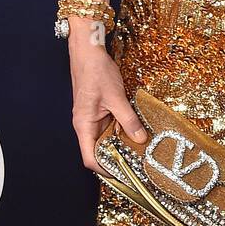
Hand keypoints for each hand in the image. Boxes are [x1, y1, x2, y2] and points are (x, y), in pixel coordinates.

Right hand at [68, 16, 147, 175]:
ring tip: (140, 149)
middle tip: (138, 163)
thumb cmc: (96, 71)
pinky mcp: (97, 109)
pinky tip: (134, 129)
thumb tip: (140, 138)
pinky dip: (120, 129)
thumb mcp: (116, 96)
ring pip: (105, 137)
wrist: (88, 50)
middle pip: (98, 150)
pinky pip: (109, 125)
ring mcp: (91, 117)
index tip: (122, 175)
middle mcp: (85, 124)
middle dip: (116, 157)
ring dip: (120, 142)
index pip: (90, 157)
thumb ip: (128, 119)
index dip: (105, 169)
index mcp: (83, 125)